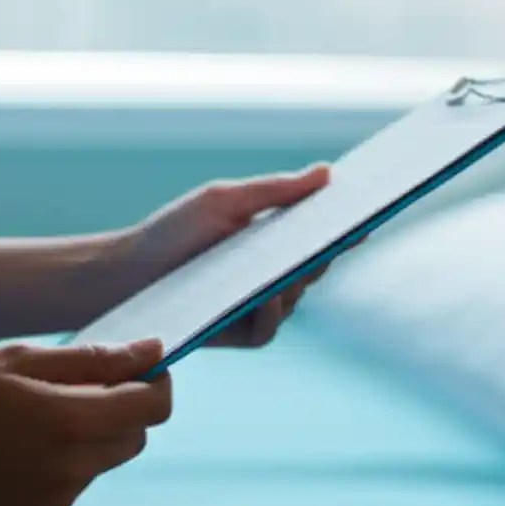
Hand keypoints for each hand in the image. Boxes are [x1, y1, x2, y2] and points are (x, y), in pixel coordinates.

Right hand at [0, 339, 170, 505]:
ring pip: (101, 461)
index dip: (156, 382)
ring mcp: (53, 501)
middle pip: (133, 437)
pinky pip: (71, 486)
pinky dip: (60, 464)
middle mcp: (69, 469)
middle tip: (75, 385)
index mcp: (69, 421)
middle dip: (121, 408)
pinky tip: (12, 449)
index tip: (144, 366)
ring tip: (28, 418)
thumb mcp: (20, 359)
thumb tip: (152, 350)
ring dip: (86, 436)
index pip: (151, 406)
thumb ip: (94, 359)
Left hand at [113, 165, 336, 346]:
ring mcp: (264, 305)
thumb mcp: (224, 200)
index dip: (352, 214)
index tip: (378, 194)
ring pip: (299, 293)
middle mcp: (276, 273)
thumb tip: (328, 172)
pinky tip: (267, 295)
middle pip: (320, 259)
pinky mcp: (244, 333)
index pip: (323, 228)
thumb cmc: (174, 231)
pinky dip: (272, 309)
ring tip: (307, 257)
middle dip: (338, 241)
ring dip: (300, 277)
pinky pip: (270, 324)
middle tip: (355, 222)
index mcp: (275, 237)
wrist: (126, 272)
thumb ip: (274, 190)